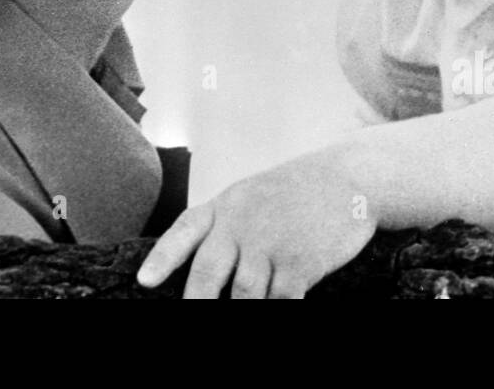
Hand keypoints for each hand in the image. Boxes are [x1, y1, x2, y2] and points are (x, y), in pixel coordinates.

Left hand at [136, 148, 376, 297]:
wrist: (348, 178)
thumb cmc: (294, 193)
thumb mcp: (251, 197)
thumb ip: (225, 227)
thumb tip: (199, 271)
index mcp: (224, 206)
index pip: (184, 232)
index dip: (162, 259)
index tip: (145, 282)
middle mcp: (241, 224)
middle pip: (206, 275)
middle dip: (197, 304)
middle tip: (192, 315)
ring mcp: (270, 244)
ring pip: (242, 297)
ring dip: (241, 310)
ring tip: (245, 308)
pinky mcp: (299, 263)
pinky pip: (279, 302)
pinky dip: (276, 309)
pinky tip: (278, 304)